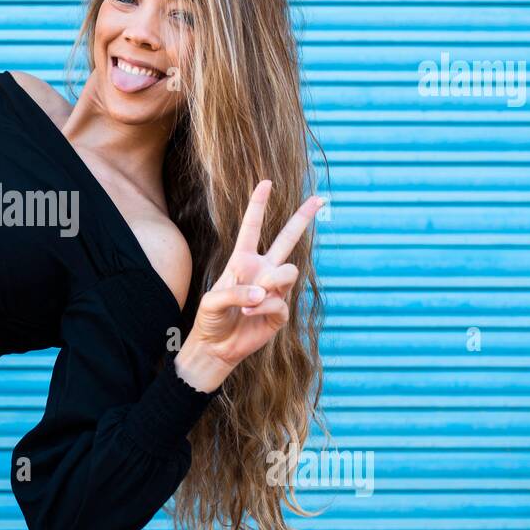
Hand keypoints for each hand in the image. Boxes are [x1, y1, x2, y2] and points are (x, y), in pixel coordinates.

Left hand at [174, 180, 322, 392]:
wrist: (216, 347)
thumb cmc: (210, 319)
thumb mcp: (213, 300)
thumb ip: (236, 292)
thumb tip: (264, 293)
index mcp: (242, 260)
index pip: (252, 228)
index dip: (258, 205)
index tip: (266, 182)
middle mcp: (262, 271)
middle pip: (287, 240)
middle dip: (302, 219)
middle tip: (319, 199)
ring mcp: (273, 290)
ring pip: (289, 272)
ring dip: (271, 283)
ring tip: (253, 298)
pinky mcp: (280, 312)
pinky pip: (280, 302)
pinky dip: (264, 308)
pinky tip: (250, 316)